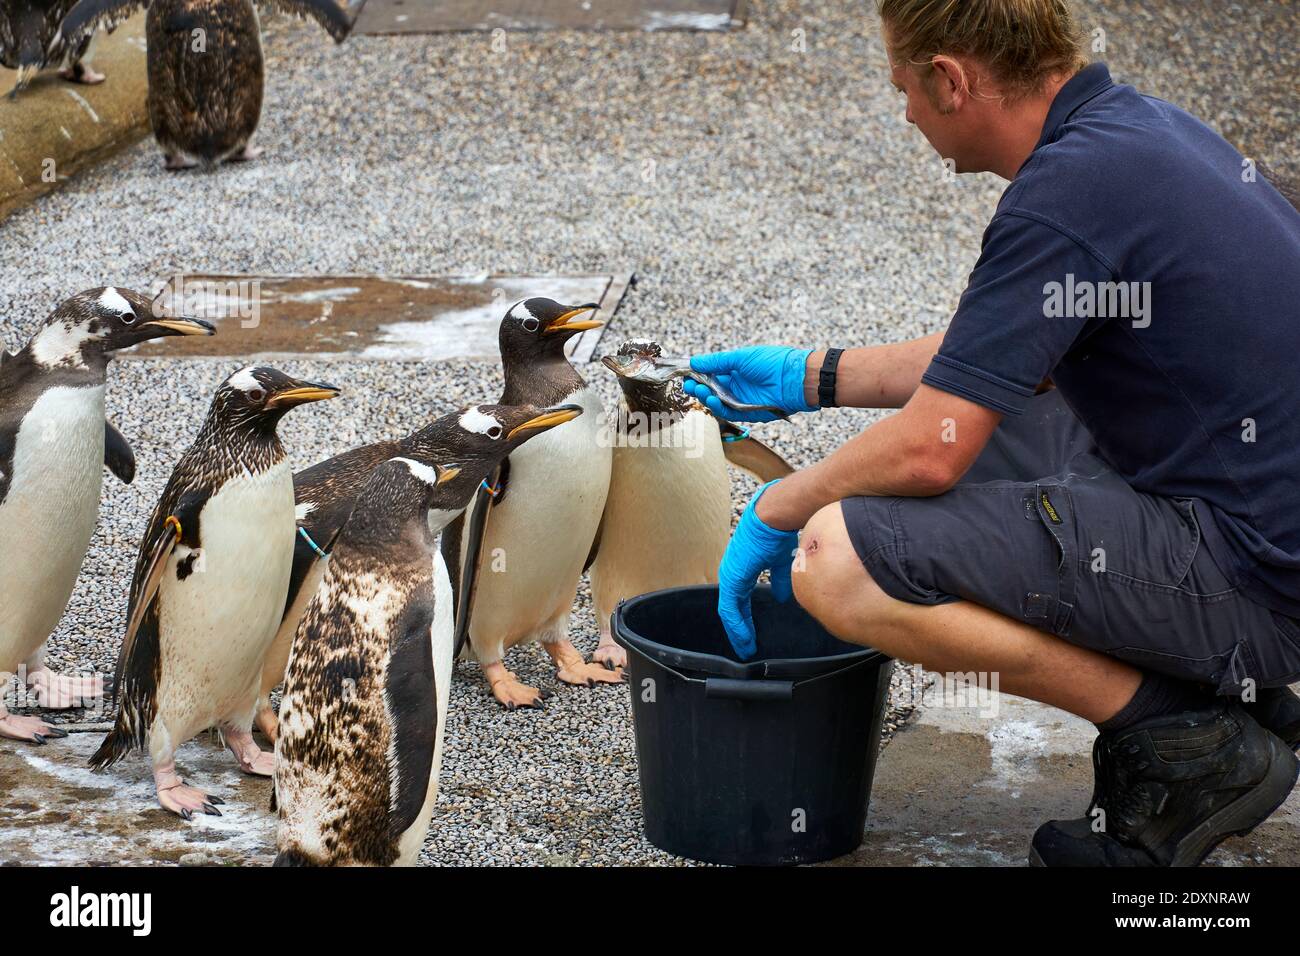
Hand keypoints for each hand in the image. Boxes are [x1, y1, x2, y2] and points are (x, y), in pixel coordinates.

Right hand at [684, 346, 815, 421]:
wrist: (794, 378)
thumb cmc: (771, 362)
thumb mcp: (740, 357)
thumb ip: (716, 362)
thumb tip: (694, 361)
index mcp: (735, 370)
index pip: (711, 374)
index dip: (698, 375)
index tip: (685, 374)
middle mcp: (737, 385)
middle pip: (711, 390)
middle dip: (698, 388)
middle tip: (688, 385)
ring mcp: (742, 399)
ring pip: (718, 402)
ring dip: (706, 397)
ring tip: (698, 391)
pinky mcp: (748, 412)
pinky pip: (729, 412)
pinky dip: (718, 407)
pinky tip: (712, 400)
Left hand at [717, 481, 800, 659]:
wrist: (773, 518)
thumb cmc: (776, 533)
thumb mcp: (779, 562)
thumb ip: (778, 581)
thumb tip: (782, 597)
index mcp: (741, 569)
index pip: (739, 600)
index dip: (745, 618)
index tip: (752, 634)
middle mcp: (732, 573)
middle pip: (731, 609)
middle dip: (739, 630)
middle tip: (745, 647)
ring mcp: (729, 576)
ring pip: (728, 611)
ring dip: (737, 631)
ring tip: (745, 648)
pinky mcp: (731, 579)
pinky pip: (730, 608)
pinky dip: (737, 625)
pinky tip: (744, 638)